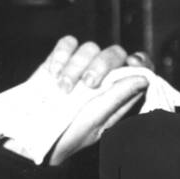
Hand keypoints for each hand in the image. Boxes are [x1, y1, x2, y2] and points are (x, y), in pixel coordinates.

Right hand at [44, 38, 150, 164]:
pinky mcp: (61, 60)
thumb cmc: (70, 135)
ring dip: (76, 66)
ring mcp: (82, 67)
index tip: (131, 63)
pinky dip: (61, 55)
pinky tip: (54, 74)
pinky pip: (67, 43)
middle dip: (102, 64)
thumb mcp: (96, 121)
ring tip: (64, 89)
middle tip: (88, 83)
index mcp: (117, 93)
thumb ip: (118, 98)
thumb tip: (143, 79)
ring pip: (89, 47)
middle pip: (114, 52)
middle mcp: (103, 77)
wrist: (36, 135)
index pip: (138, 68)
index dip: (140, 60)